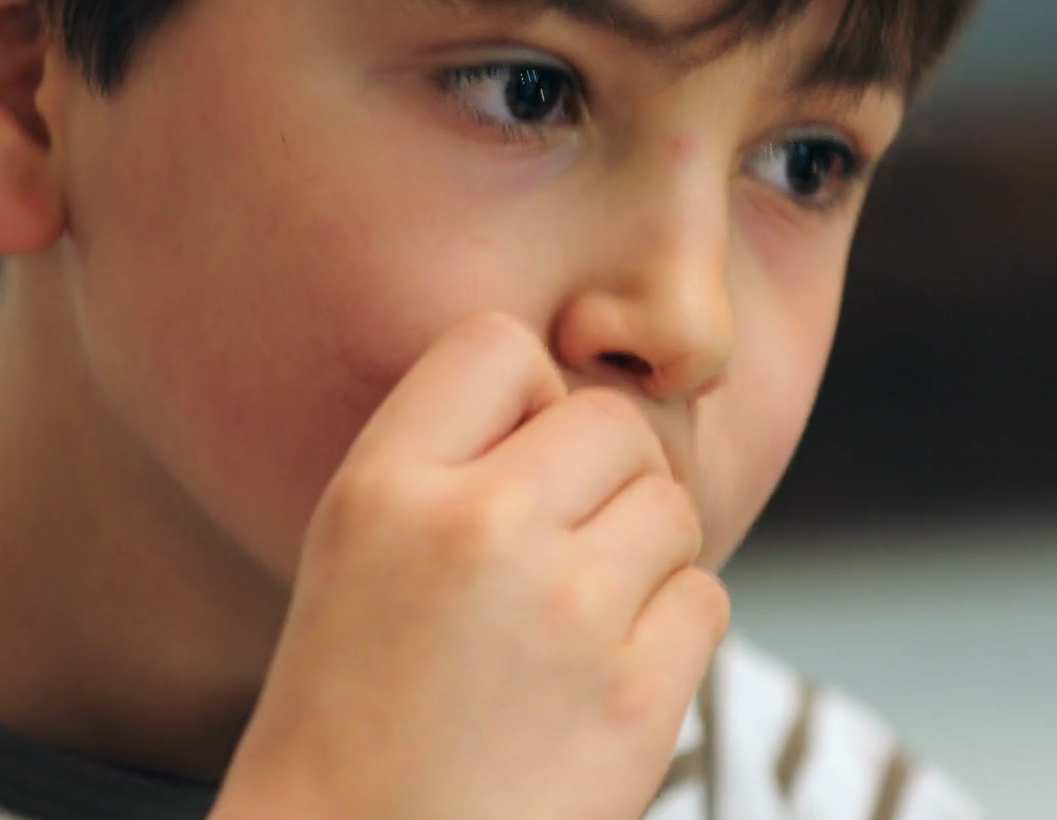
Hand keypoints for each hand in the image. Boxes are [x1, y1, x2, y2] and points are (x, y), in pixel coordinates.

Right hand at [214, 311, 728, 819]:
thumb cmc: (354, 712)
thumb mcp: (352, 553)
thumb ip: (448, 460)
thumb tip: (581, 403)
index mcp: (382, 487)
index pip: (496, 344)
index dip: (524, 399)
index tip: (510, 464)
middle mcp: (475, 530)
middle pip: (611, 422)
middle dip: (601, 478)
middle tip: (552, 556)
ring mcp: (565, 612)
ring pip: (670, 508)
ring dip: (640, 556)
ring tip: (566, 626)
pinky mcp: (637, 696)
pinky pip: (704, 598)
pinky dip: (669, 632)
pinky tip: (598, 679)